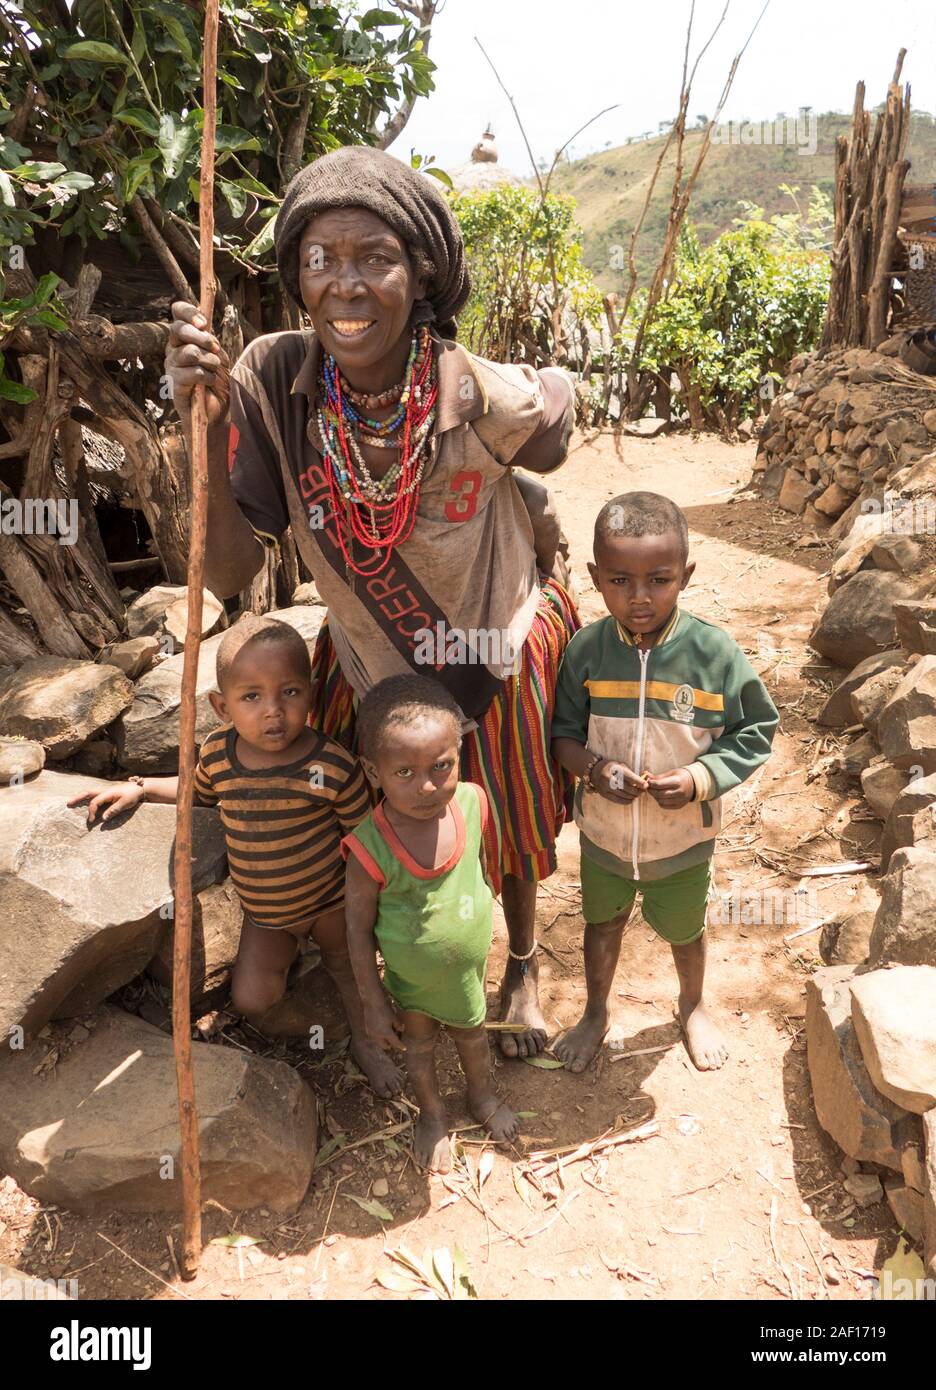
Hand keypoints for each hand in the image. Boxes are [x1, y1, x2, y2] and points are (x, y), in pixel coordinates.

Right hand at [67, 782, 143, 824]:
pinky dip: (88, 798)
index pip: (95, 802)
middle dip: (77, 798)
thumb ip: (114, 810)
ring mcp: (105, 791)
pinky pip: (95, 795)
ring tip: (72, 801)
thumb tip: (103, 818)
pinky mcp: (108, 793)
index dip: (92, 812)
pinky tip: (85, 801)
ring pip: (90, 793)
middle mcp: (104, 790)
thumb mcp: (124, 804)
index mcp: (107, 793)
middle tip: (68, 803)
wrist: (140, 788)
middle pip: (87, 793)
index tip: (92, 821)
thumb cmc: (133, 795)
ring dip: (81, 797)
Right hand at [165, 300, 230, 425]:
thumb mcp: (218, 354)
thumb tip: (204, 326)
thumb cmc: (216, 380)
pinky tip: (209, 382)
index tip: (204, 323)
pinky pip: (193, 373)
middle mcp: (173, 348)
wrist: (217, 409)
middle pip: (178, 329)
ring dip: (209, 361)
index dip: (188, 312)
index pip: (178, 313)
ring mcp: (171, 366)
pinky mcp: (174, 384)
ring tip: (214, 370)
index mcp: (183, 337)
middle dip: (202, 338)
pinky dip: (208, 376)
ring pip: (189, 352)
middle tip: (216, 349)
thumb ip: (210, 338)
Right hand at [363, 1000, 404, 1051]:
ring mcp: (371, 1033)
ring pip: (379, 1042)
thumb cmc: (385, 1008)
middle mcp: (377, 1036)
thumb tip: (401, 1030)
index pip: (395, 1043)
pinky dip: (379, 1036)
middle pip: (385, 1045)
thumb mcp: (394, 1017)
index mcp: (386, 1033)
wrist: (372, 1001)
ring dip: (384, 1040)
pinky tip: (381, 1029)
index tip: (404, 1048)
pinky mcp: (367, 1029)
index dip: (401, 1046)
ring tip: (388, 1034)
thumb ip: (398, 1025)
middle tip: (395, 1039)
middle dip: (390, 1044)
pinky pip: (374, 1036)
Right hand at [590, 760, 647, 802]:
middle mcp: (608, 779)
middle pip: (627, 788)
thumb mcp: (620, 765)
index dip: (639, 782)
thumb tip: (642, 782)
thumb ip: (630, 773)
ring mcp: (605, 788)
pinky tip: (631, 799)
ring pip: (623, 795)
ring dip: (633, 796)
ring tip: (638, 794)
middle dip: (637, 791)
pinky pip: (618, 800)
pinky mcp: (604, 794)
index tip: (646, 785)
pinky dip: (627, 801)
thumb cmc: (611, 767)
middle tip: (643, 791)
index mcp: (613, 769)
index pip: (629, 777)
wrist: (594, 771)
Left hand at [645, 767, 694, 809]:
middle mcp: (680, 792)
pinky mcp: (679, 806)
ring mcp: (680, 800)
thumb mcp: (670, 773)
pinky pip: (665, 806)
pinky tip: (659, 796)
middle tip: (648, 787)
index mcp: (677, 781)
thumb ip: (658, 776)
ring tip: (654, 791)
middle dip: (651, 791)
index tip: (647, 781)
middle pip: (660, 794)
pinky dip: (659, 801)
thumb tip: (645, 774)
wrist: (693, 784)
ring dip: (655, 797)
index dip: (651, 783)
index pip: (660, 784)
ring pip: (661, 801)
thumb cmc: (680, 776)